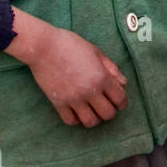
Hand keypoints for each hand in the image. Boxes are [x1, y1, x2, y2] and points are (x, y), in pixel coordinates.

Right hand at [5, 8, 127, 126]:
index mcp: (101, 77)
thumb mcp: (96, 52)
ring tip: (91, 110)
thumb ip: (111, 68)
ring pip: (90, 122)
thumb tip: (123, 83)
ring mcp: (73, 98)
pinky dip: (76, 119)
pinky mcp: (58, 103)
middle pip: (108, 114)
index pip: (120, 99)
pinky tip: (76, 110)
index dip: (122, 102)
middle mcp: (89, 90)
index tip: (118, 102)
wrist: (43, 46)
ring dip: (94, 118)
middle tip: (105, 105)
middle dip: (110, 111)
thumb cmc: (71, 45)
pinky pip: (71, 121)